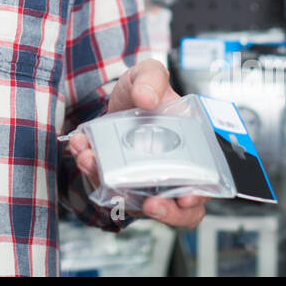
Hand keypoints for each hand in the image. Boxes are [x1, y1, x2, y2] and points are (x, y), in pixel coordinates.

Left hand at [66, 58, 207, 229]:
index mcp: (192, 153)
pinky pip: (103, 186)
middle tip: (147, 202)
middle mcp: (170, 174)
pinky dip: (91, 169)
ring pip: (132, 202)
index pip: (203, 188)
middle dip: (161, 211)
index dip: (196, 199)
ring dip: (110, 184)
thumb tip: (148, 98)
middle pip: (174, 210)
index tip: (186, 197)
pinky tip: (82, 148)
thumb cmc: (143, 92)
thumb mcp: (149, 74)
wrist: (114, 99)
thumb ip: (152, 78)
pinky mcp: (115, 180)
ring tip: (92, 158)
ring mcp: (142, 182)